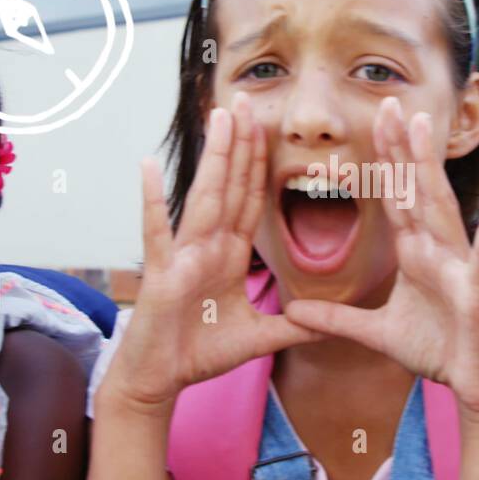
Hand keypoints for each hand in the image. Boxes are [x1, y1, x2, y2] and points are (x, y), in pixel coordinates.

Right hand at [98, 94, 321, 413]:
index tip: (268, 126)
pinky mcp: (160, 274)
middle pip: (229, 186)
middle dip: (240, 143)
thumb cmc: (198, 354)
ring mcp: (181, 256)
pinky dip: (153, 201)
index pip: (250, 200)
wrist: (159, 380)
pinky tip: (149, 166)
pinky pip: (157, 232)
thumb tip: (330, 325)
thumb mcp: (258, 339)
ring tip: (218, 116)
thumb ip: (292, 328)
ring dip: (212, 157)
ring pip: (203, 197)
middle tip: (247, 98)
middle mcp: (206, 246)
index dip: (260, 164)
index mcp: (227, 255)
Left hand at [284, 97, 478, 419]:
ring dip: (432, 167)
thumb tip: (294, 312)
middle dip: (401, 147)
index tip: (374, 122)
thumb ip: (336, 320)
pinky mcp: (475, 289)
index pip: (395, 197)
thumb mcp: (375, 334)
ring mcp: (458, 265)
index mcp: (416, 253)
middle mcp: (437, 249)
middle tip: (390, 102)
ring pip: (440, 208)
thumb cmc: (437, 351)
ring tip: (425, 127)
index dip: (383, 161)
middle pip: (414, 189)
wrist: (473, 383)